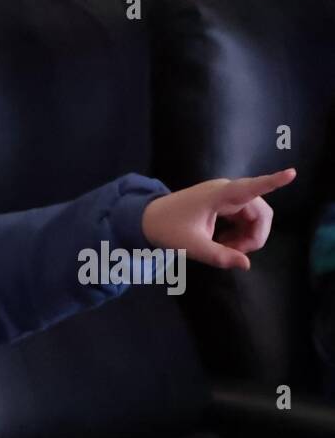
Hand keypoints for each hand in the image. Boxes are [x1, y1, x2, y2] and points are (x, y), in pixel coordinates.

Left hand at [141, 168, 295, 270]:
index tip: (291, 173)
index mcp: (220, 195)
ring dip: (246, 236)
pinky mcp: (223, 202)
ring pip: (254, 217)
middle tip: (233, 253)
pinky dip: (238, 233)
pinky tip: (222, 243)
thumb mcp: (192, 246)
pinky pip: (243, 218)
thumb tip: (246, 264)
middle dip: (254, 236)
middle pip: (260, 212)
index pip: (252, 187)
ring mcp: (226, 196)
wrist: (146, 219)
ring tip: (223, 249)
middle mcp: (227, 191)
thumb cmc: (166, 229)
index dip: (273, 181)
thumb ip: (219, 256)